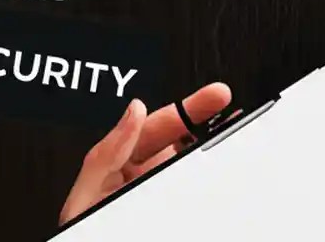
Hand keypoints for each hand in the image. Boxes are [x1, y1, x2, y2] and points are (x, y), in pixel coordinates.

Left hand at [59, 83, 231, 225]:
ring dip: (216, 145)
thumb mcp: (88, 195)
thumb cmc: (86, 235)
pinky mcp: (176, 212)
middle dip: (207, 117)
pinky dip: (217, 176)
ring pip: (194, 161)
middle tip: (231, 105)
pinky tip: (231, 169)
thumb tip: (133, 112)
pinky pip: (200, 190)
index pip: (156, 126)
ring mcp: (162, 194)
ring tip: (238, 132)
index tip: (213, 97)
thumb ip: (108, 153)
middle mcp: (143, 176)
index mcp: (120, 164)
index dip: (186, 107)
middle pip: (181, 137)